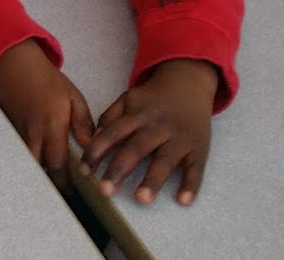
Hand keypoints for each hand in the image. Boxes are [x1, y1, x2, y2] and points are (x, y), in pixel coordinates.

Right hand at [0, 39, 94, 190]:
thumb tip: (90, 145)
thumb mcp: (72, 96)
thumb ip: (83, 123)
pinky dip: (29, 159)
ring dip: (38, 172)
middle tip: (61, 193)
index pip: (58, 162)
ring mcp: (20, 131)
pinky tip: (37, 164)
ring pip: (28, 161)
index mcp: (52, 125)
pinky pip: (21, 150)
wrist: (14, 64)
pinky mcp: (11, 128)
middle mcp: (34, 132)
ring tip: (50, 183)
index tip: (73, 191)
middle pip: (40, 167)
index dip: (65, 181)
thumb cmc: (46, 78)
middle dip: (50, 183)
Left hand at [81, 58, 217, 205]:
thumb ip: (109, 117)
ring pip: (165, 160)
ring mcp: (180, 138)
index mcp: (137, 115)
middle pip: (136, 149)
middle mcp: (157, 127)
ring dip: (153, 180)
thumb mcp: (128, 99)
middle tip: (105, 191)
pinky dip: (191, 184)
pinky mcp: (199, 148)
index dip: (96, 152)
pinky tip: (183, 200)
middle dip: (119, 169)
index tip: (84, 171)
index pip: (112, 134)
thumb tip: (92, 139)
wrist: (189, 83)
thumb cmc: (153, 98)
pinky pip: (196, 168)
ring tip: (141, 199)